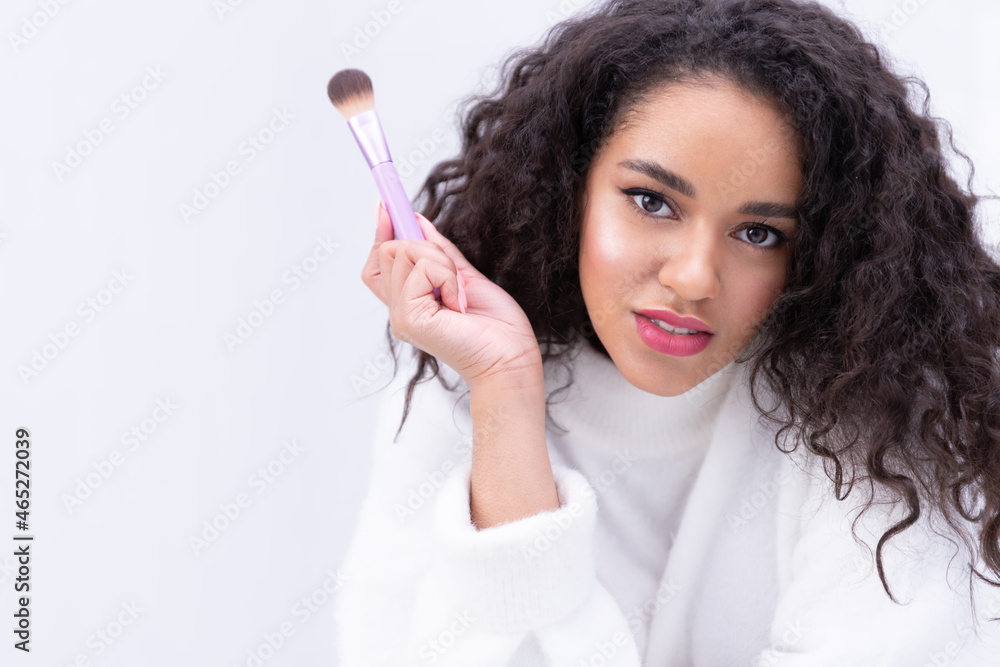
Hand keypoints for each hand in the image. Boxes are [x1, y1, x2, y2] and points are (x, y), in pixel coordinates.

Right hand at [361, 202, 542, 385]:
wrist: (511, 358)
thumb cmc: (497, 328)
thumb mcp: (466, 277)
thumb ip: (441, 252)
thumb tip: (418, 221)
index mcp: (410, 303)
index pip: (378, 262)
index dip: (381, 232)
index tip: (387, 205)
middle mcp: (399, 311)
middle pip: (389, 250)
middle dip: (425, 247)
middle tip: (454, 278)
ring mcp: (401, 316)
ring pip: (404, 252)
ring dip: (442, 264)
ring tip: (459, 295)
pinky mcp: (409, 319)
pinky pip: (422, 268)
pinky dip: (448, 276)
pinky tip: (458, 303)